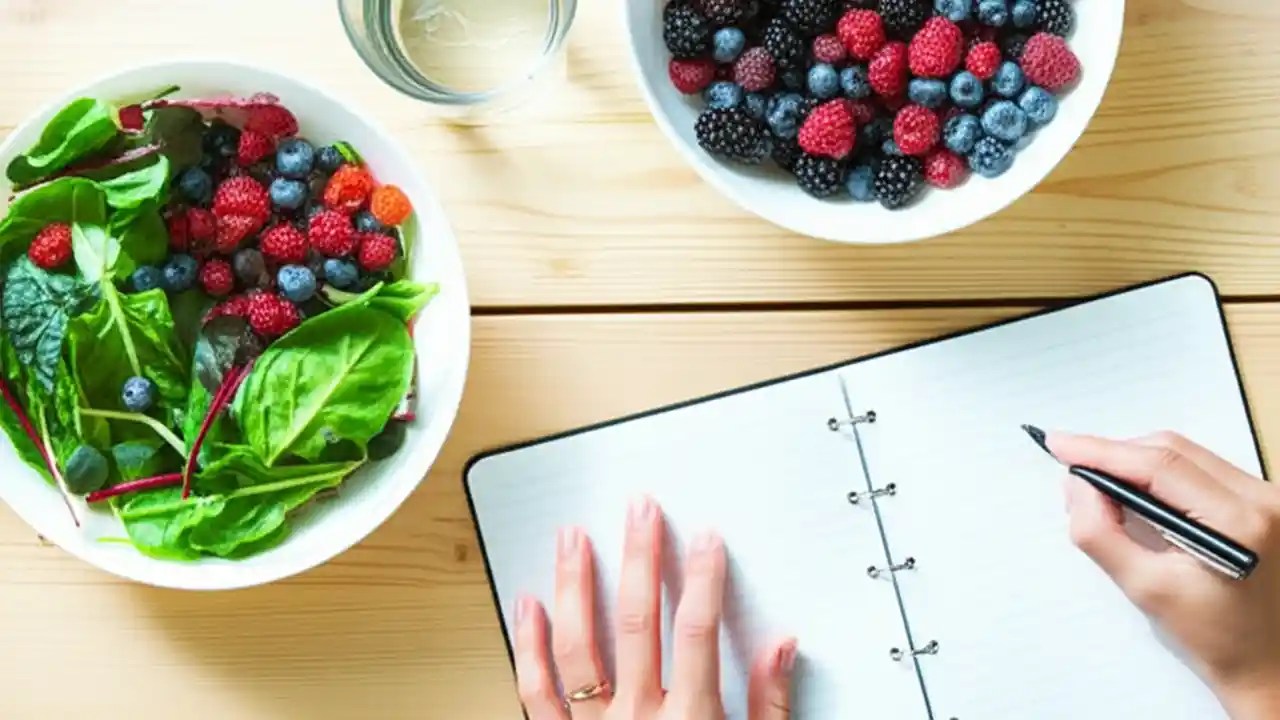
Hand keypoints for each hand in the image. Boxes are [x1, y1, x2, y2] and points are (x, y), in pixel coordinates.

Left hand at [512, 496, 796, 719]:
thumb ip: (771, 706)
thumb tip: (783, 645)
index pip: (699, 631)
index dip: (703, 577)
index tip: (705, 537)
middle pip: (637, 621)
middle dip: (639, 558)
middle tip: (639, 510)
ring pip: (578, 646)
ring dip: (575, 586)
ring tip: (574, 538)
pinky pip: (535, 693)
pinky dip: (528, 645)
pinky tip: (528, 604)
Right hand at [1051, 431, 1279, 719]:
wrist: (1267, 661)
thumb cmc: (1216, 637)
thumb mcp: (1145, 589)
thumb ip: (1101, 533)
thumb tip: (1078, 486)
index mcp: (1239, 522)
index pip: (1158, 465)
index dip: (1102, 451)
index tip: (1060, 445)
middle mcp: (1265, 498)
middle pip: (1172, 451)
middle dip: (1116, 456)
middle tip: (1076, 478)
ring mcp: (1270, 496)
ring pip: (1186, 455)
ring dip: (1137, 464)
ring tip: (1103, 492)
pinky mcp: (1266, 500)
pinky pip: (1203, 468)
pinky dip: (1162, 475)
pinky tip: (1140, 497)